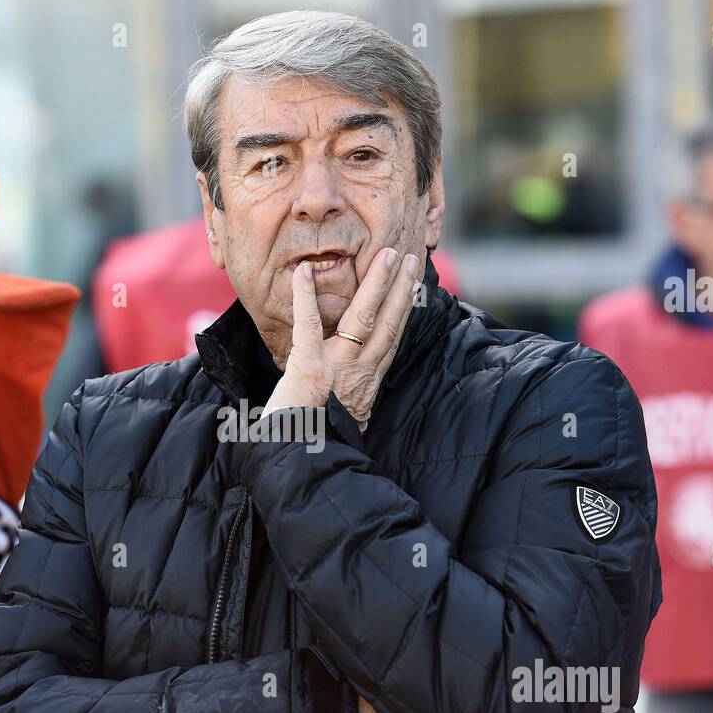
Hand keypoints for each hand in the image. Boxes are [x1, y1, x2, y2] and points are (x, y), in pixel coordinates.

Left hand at [263, 248, 423, 432]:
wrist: (298, 457)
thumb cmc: (317, 439)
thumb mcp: (349, 423)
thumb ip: (357, 408)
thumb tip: (364, 405)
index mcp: (367, 382)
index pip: (392, 339)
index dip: (404, 310)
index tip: (414, 285)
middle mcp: (359, 371)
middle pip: (387, 323)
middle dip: (400, 288)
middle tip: (408, 257)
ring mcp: (336, 366)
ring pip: (363, 318)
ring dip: (376, 284)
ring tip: (385, 255)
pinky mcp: (307, 365)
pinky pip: (308, 325)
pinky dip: (305, 296)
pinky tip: (303, 272)